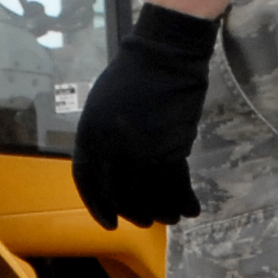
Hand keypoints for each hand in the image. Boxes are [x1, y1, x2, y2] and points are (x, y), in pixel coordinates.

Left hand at [70, 2, 219, 229]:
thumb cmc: (134, 75)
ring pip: (148, 195)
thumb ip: (102, 139)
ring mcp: (140, 148)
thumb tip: (112, 170)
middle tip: (146, 221)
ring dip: (161, 212)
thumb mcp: (102, 106)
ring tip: (171, 218)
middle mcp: (110, 145)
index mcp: (89, 133)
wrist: (164, 54)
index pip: (87, 181)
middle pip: (119, 194)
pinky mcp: (170, 146)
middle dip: (134, 213)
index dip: (98, 206)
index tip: (110, 222)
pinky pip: (175, 184)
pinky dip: (183, 200)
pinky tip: (190, 208)